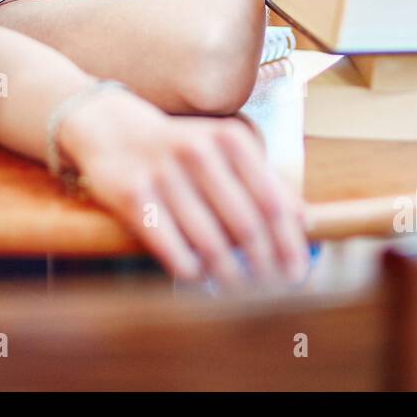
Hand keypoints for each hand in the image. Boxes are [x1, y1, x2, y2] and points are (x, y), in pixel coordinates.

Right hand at [56, 89, 309, 286]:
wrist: (112, 129)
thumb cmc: (181, 148)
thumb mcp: (224, 150)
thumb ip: (263, 180)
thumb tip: (304, 222)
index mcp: (229, 139)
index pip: (272, 202)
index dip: (288, 244)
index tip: (296, 272)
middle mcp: (198, 151)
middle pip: (246, 225)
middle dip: (263, 264)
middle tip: (269, 287)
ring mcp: (163, 173)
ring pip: (210, 242)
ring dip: (228, 273)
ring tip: (236, 286)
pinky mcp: (132, 196)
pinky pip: (172, 248)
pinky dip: (190, 269)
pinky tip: (198, 275)